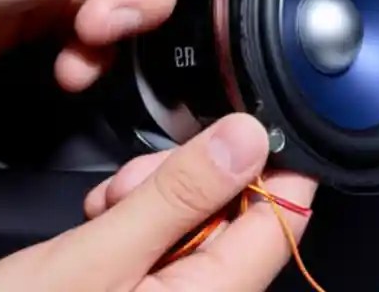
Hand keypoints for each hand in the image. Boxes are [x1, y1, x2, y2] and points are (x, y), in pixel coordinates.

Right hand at [0, 114, 317, 291]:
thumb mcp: (96, 257)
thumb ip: (177, 197)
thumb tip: (248, 138)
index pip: (281, 222)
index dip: (270, 163)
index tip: (241, 121)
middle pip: (238, 220)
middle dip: (189, 184)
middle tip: (134, 184)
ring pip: (196, 228)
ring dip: (153, 201)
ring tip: (103, 211)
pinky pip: (163, 249)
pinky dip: (132, 225)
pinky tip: (98, 225)